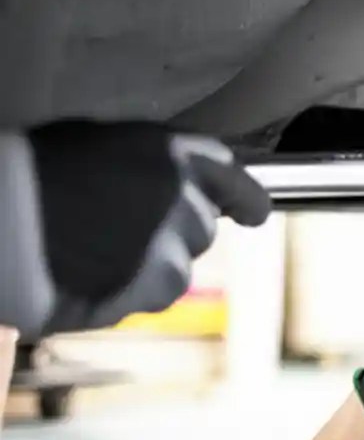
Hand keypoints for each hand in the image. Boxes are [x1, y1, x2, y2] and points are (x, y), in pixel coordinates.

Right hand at [7, 121, 269, 336]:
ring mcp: (167, 251)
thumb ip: (152, 162)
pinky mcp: (142, 293)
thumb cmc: (35, 171)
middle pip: (201, 231)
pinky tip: (86, 275)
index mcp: (176, 157)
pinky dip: (123, 293)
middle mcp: (182, 203)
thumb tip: (175, 178)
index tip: (251, 214)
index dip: (246, 202)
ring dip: (147, 269)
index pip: (237, 185)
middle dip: (173, 234)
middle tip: (120, 229)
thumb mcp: (100, 142)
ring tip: (94, 254)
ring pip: (177, 272)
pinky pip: (147, 298)